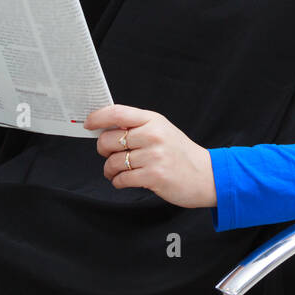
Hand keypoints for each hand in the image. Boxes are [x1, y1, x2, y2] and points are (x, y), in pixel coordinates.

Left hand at [86, 104, 216, 207]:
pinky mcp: (154, 176)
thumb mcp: (162, 130)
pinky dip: (118, 182)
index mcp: (153, 120)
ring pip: (113, 162)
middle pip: (109, 140)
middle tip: (110, 155)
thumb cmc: (180, 153)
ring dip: (110, 170)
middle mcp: (153, 135)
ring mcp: (154, 156)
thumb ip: (137, 127)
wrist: (206, 175)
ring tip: (118, 171)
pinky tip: (125, 180)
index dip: (98, 117)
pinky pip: (121, 179)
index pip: (118, 113)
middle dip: (103, 150)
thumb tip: (104, 128)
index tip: (88, 124)